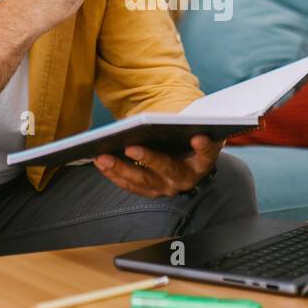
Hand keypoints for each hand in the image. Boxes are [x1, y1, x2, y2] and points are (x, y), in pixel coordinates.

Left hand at [94, 135, 222, 198]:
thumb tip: (164, 115)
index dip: (204, 147)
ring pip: (143, 181)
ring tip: (102, 157)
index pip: (207, 154)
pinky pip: (130, 185)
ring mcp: (167, 187)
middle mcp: (186, 178)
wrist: (186, 160)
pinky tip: (99, 162)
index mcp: (203, 161)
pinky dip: (114, 174)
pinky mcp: (151, 192)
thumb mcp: (192, 130)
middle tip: (130, 148)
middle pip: (168, 168)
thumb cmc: (187, 137)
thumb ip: (185, 124)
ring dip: (121, 169)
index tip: (198, 138)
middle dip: (149, 158)